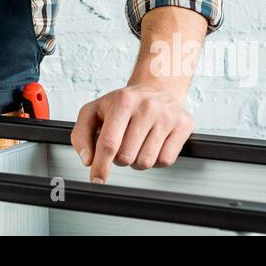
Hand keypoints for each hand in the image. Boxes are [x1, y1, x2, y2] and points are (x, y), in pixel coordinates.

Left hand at [70, 83, 194, 182]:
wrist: (157, 86)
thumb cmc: (124, 102)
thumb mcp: (95, 110)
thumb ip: (81, 134)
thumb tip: (88, 160)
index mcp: (122, 101)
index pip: (109, 143)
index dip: (101, 166)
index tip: (97, 179)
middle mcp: (147, 107)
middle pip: (126, 157)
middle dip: (119, 158)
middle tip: (121, 144)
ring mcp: (167, 116)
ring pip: (146, 162)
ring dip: (137, 161)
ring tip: (137, 143)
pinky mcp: (183, 125)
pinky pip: (165, 161)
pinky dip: (156, 159)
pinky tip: (152, 144)